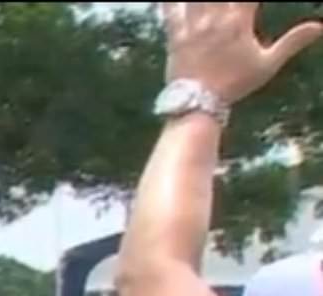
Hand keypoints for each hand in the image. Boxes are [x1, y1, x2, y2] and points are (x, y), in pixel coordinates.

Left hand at [164, 2, 322, 104]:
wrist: (198, 103)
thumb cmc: (235, 85)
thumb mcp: (268, 64)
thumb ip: (293, 42)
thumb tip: (320, 27)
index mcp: (238, 23)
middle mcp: (215, 19)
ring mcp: (193, 26)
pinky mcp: (174, 35)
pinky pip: (170, 10)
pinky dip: (169, 1)